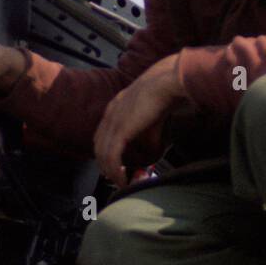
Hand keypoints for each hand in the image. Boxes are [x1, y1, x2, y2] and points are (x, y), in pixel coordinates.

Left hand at [93, 54, 186, 187]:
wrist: (166, 82)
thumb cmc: (164, 95)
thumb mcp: (153, 116)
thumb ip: (149, 134)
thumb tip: (154, 151)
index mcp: (115, 107)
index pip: (102, 134)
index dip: (106, 151)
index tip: (113, 164)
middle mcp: (110, 114)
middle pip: (99, 145)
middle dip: (105, 165)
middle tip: (116, 178)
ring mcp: (113, 121)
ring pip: (103, 154)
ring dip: (111, 171)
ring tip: (120, 182)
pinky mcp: (120, 130)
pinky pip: (112, 156)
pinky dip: (116, 171)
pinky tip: (122, 179)